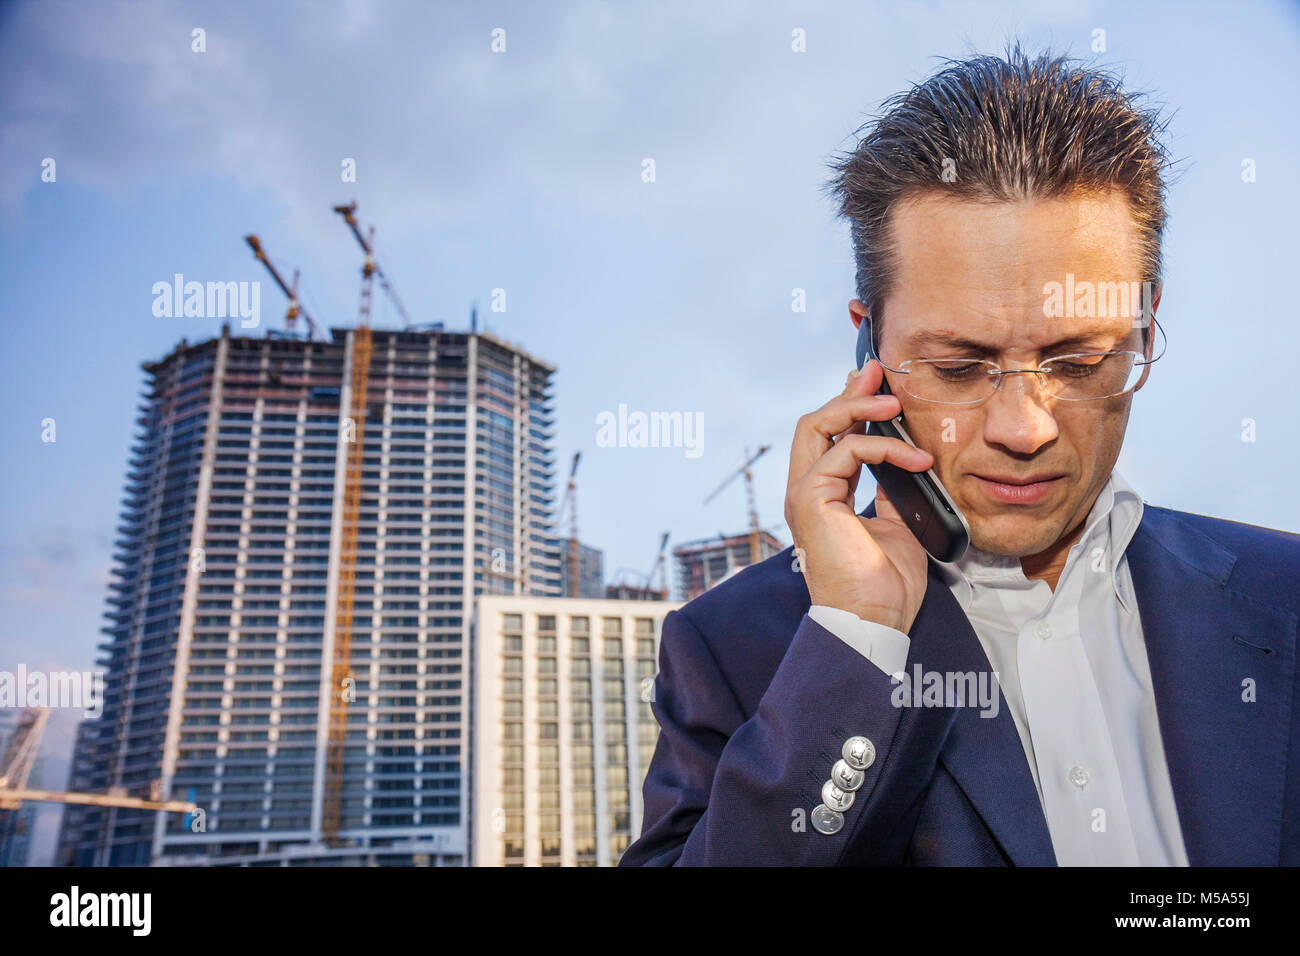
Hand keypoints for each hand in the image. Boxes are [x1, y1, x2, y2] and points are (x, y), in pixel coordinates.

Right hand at [784, 358, 934, 633]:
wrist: (875, 621)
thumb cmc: (885, 585)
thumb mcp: (897, 524)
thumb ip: (891, 492)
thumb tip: (906, 465)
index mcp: (823, 497)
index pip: (828, 438)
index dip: (851, 406)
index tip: (879, 385)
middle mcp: (806, 492)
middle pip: (815, 423)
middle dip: (848, 393)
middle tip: (878, 372)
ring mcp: (804, 495)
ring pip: (818, 426)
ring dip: (860, 408)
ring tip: (895, 403)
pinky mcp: (811, 499)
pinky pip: (844, 453)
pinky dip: (882, 447)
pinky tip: (914, 458)